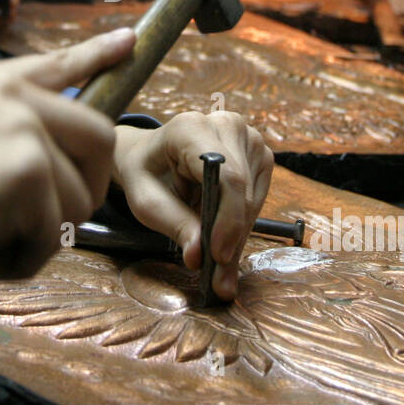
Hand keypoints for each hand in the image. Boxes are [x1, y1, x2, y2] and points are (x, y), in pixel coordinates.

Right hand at [0, 27, 135, 285]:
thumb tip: (42, 156)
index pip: (55, 64)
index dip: (96, 54)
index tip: (127, 41)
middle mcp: (9, 92)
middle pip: (95, 134)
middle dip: (87, 182)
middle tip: (56, 217)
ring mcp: (23, 127)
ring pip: (81, 192)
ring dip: (49, 230)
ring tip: (2, 241)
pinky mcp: (29, 171)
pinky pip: (56, 228)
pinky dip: (29, 255)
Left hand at [111, 111, 272, 300]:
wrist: (149, 155)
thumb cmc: (145, 174)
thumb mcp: (146, 202)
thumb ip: (174, 225)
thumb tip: (198, 256)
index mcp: (191, 127)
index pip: (226, 176)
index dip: (228, 218)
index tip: (218, 256)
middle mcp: (225, 125)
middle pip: (243, 190)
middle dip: (232, 238)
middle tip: (220, 279)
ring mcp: (247, 137)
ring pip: (253, 198)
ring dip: (237, 236)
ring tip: (218, 266)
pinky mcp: (258, 154)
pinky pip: (257, 198)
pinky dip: (241, 225)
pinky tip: (223, 240)